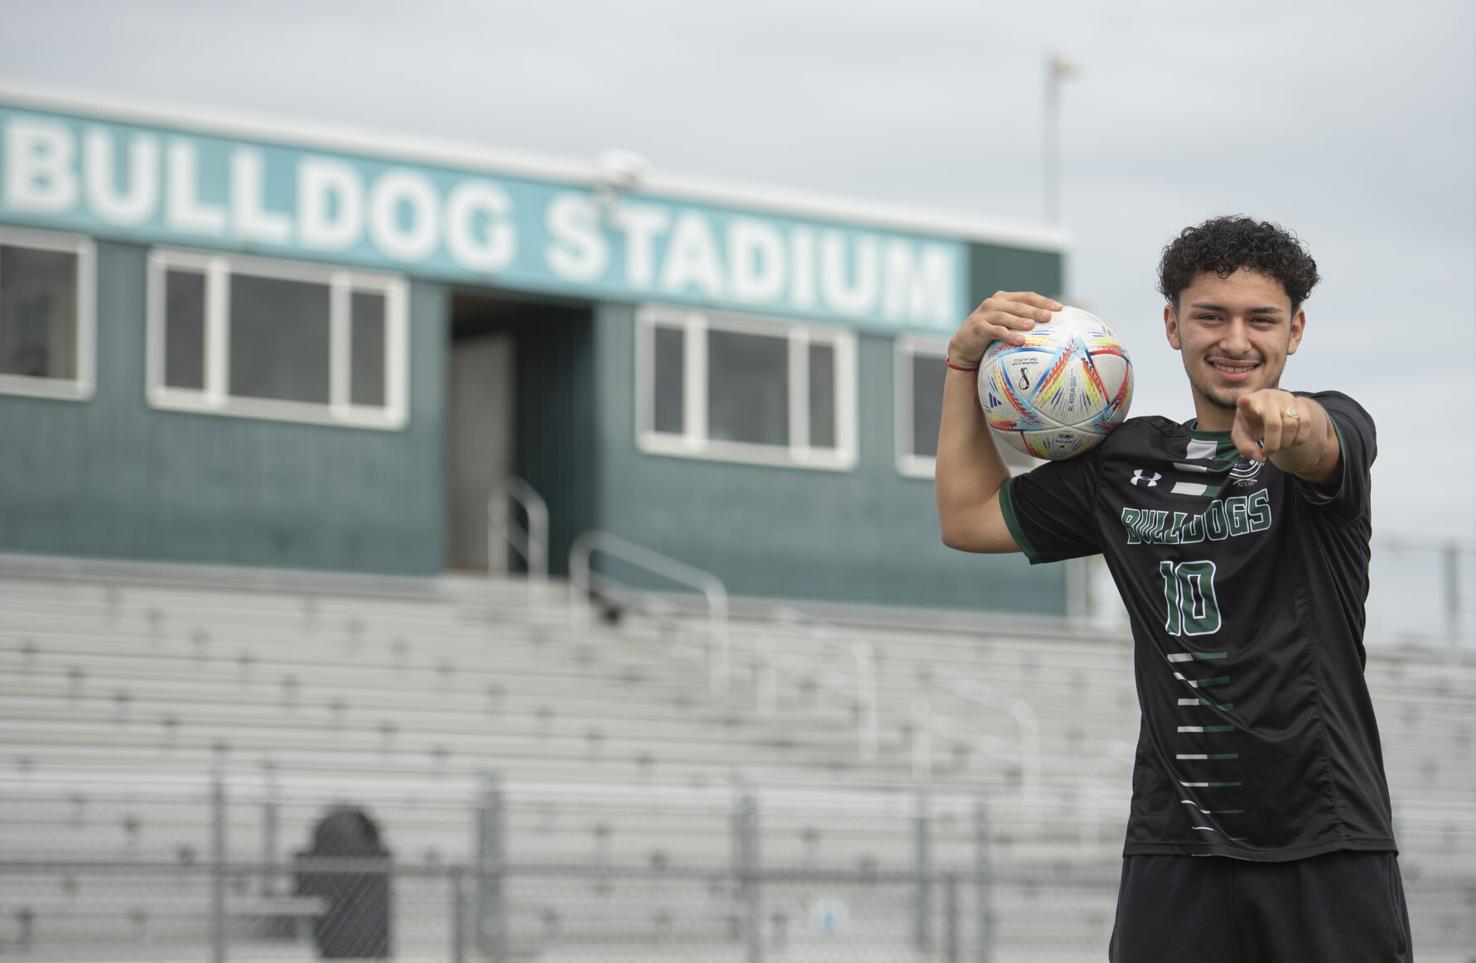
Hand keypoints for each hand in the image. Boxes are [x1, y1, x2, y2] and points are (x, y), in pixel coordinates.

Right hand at [947, 291, 1061, 368]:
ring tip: (1033, 326)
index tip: (1059, 309)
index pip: (1027, 297)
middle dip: (1035, 310)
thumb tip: (1050, 326)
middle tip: (1049, 317)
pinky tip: (1019, 340)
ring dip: (1020, 321)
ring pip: (1006, 316)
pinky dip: (1008, 335)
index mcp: (1004, 298)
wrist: (964, 347)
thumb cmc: (991, 337)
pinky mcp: (978, 327)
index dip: (1043, 301)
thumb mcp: (1005, 324)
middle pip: (1018, 305)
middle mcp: (994, 303)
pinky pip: (995, 330)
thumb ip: (1021, 320)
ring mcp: (984, 314)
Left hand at [1231, 390, 1315, 463]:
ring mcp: (1286, 398)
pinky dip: (1300, 438)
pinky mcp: (1300, 402)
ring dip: (1286, 443)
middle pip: (1274, 424)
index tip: (1243, 401)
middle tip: (1268, 452)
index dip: (1246, 403)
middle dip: (1272, 445)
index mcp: (1248, 405)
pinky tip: (1291, 440)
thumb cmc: (1252, 424)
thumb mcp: (1242, 435)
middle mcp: (1268, 398)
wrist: (1269, 411)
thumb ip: (1246, 448)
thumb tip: (1259, 458)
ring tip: (1279, 445)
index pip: (1247, 403)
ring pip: (1292, 425)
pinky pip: (1306, 423)